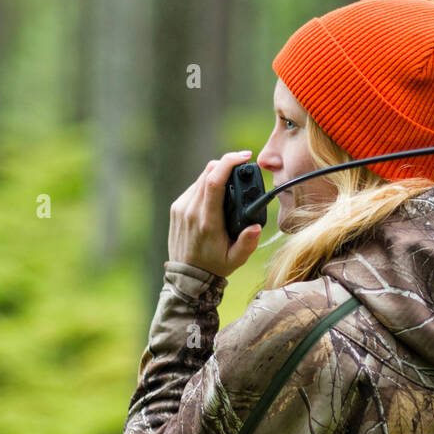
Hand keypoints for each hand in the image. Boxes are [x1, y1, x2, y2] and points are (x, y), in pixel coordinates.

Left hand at [168, 150, 262, 276]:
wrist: (186, 277)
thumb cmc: (214, 266)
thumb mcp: (236, 260)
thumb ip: (247, 243)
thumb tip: (256, 227)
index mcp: (207, 222)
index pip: (215, 182)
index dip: (229, 163)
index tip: (245, 156)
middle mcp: (191, 211)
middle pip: (209, 173)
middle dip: (227, 164)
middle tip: (242, 167)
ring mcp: (181, 208)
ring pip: (201, 178)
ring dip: (217, 175)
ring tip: (231, 184)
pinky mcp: (177, 207)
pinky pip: (194, 187)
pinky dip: (206, 185)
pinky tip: (216, 196)